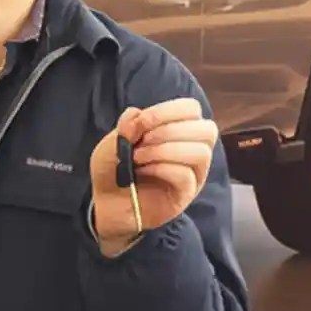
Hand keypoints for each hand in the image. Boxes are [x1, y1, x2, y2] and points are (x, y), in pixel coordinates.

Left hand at [89, 98, 216, 251]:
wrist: (103, 201)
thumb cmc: (113, 167)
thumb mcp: (115, 139)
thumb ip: (130, 124)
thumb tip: (141, 115)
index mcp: (178, 130)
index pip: (191, 109)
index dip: (169, 110)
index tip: (142, 121)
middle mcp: (192, 150)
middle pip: (207, 130)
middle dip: (171, 130)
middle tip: (143, 140)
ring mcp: (192, 174)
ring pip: (201, 153)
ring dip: (166, 149)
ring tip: (138, 156)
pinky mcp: (185, 195)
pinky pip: (185, 176)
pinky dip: (161, 168)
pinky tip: (142, 170)